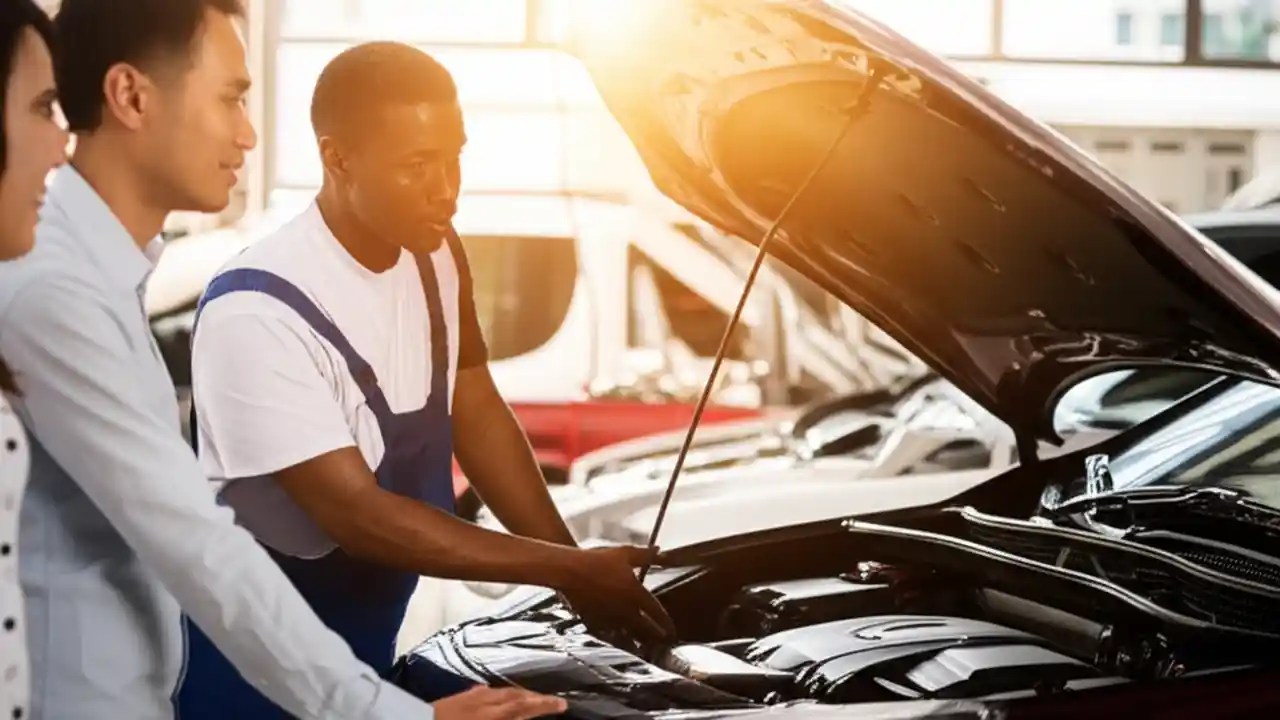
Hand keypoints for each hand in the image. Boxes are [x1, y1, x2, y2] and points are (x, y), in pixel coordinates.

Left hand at [432, 686, 566, 718]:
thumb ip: (507, 714)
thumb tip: (523, 711)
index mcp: (493, 715)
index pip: (524, 706)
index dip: (545, 704)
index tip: (563, 703)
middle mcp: (485, 702)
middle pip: (515, 696)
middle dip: (536, 697)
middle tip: (552, 700)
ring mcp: (469, 697)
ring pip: (500, 692)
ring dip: (518, 694)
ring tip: (529, 698)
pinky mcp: (456, 698)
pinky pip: (484, 692)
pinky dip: (496, 694)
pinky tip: (494, 695)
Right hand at [558, 545, 676, 642]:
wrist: (570, 570)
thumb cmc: (599, 560)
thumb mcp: (625, 553)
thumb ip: (645, 555)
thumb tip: (659, 550)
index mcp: (636, 594)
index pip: (657, 613)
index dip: (666, 623)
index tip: (672, 631)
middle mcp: (626, 610)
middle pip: (645, 629)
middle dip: (656, 637)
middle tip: (663, 643)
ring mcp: (610, 618)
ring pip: (628, 635)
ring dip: (637, 641)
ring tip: (642, 648)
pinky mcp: (594, 621)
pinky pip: (609, 635)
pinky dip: (616, 639)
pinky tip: (617, 640)